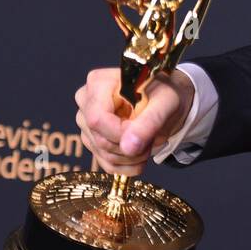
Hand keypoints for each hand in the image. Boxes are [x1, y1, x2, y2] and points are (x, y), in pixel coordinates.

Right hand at [74, 68, 193, 175]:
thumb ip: (148, 123)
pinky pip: (107, 165)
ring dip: (134, 158)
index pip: (97, 120)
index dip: (122, 133)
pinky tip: (142, 153)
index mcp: (99, 83)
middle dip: (133, 147)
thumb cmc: (164, 93)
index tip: (146, 131)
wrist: (165, 100)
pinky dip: (129, 166)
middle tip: (153, 137)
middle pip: (101, 140)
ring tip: (149, 141)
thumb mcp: (165, 103)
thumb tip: (128, 147)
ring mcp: (86, 123)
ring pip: (104, 155)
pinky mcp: (93, 140)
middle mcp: (86, 102)